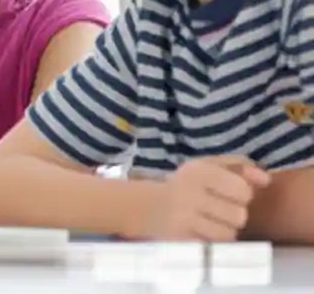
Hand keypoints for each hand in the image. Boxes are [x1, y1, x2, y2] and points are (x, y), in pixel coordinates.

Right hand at [132, 155, 271, 240]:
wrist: (148, 206)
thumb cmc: (187, 184)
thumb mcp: (209, 166)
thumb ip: (241, 166)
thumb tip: (266, 179)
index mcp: (199, 172)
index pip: (242, 191)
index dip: (242, 194)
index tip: (229, 193)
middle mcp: (189, 194)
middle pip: (239, 216)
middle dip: (234, 215)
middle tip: (220, 210)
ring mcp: (183, 219)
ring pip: (229, 234)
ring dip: (225, 230)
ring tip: (213, 222)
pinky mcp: (179, 239)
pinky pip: (214, 246)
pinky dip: (212, 241)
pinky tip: (202, 231)